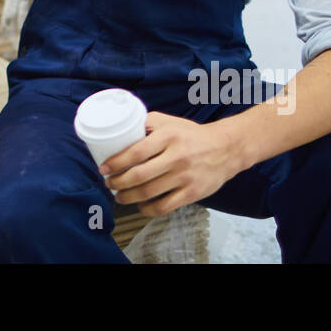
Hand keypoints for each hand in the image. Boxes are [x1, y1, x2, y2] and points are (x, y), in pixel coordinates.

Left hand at [101, 112, 241, 216]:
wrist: (226, 148)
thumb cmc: (192, 135)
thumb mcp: (170, 122)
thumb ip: (147, 122)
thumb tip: (121, 129)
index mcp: (168, 137)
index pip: (136, 152)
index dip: (116, 162)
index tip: (104, 168)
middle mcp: (176, 157)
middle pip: (139, 175)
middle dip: (118, 182)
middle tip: (108, 183)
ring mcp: (185, 177)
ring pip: (148, 192)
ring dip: (128, 197)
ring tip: (119, 196)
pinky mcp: (192, 193)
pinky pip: (164, 206)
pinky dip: (147, 209)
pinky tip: (139, 206)